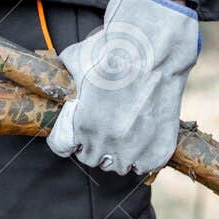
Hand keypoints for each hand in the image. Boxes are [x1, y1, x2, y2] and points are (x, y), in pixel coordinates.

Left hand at [46, 0, 199, 176]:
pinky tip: (145, 138)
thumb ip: (66, 74)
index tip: (78, 131)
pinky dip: (144, 155)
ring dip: (119, 154)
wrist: (154, 52)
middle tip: (107, 128)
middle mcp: (104, 142)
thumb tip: (61, 74)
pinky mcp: (157, 152)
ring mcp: (132, 151)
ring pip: (118, 166)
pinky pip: (144, 166)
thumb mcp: (77, 58)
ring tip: (127, 134)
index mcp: (81, 124)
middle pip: (91, 158)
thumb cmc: (116, 52)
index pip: (62, 148)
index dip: (70, 137)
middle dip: (95, 144)